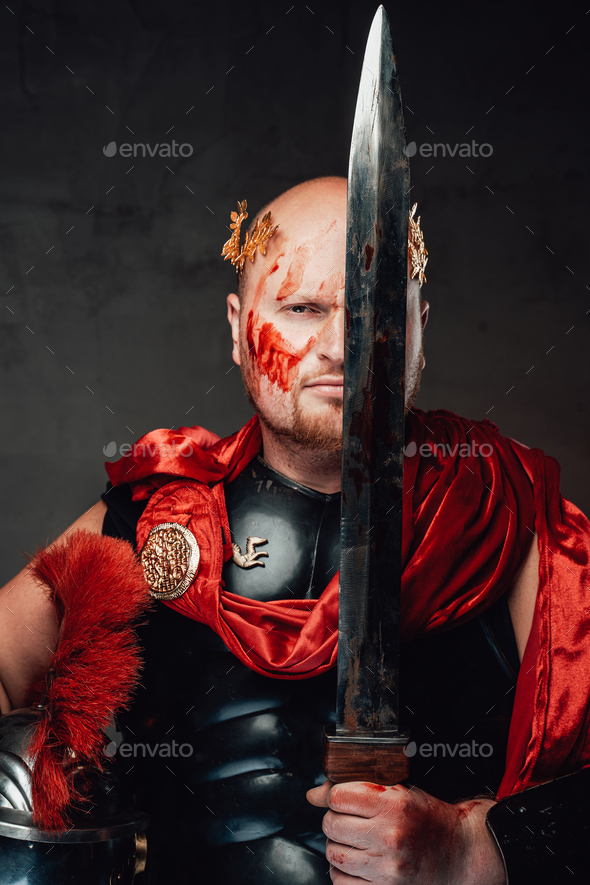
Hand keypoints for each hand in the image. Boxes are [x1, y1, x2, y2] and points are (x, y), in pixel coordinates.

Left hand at [306, 779, 505, 884]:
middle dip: (334, 820)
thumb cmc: (429, 818)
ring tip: (353, 841)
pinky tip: (355, 863)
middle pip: (332, 825)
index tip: (341, 799)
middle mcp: (390, 836)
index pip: (339, 796)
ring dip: (336, 846)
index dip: (334, 795)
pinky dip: (341, 873)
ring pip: (333, 854)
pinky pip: (341, 883)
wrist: (460, 854)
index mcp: (394, 804)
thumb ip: (358, 788)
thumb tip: (313, 794)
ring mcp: (387, 868)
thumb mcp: (400, 792)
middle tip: (348, 820)